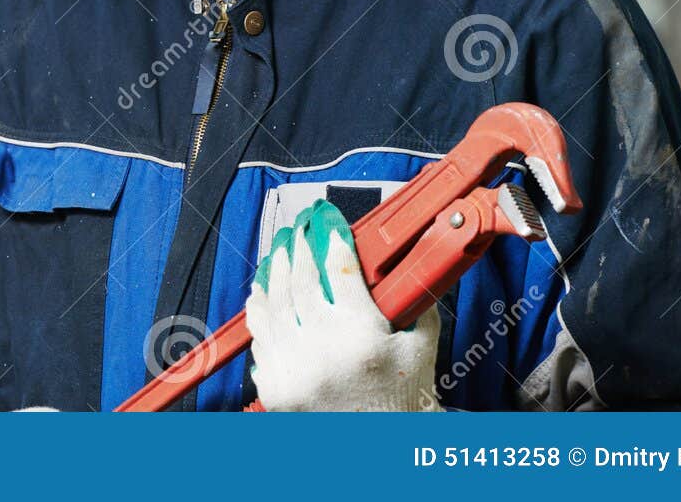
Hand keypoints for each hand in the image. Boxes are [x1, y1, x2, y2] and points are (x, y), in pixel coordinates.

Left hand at [245, 198, 440, 410]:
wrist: (379, 451)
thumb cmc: (400, 403)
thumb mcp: (421, 351)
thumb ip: (417, 308)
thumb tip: (411, 271)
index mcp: (361, 335)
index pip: (341, 270)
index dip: (333, 241)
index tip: (330, 228)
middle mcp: (323, 348)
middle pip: (300, 280)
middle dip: (299, 248)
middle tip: (299, 232)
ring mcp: (294, 368)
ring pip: (272, 303)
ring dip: (273, 272)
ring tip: (278, 254)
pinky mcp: (276, 387)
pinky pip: (260, 338)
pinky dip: (259, 311)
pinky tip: (261, 294)